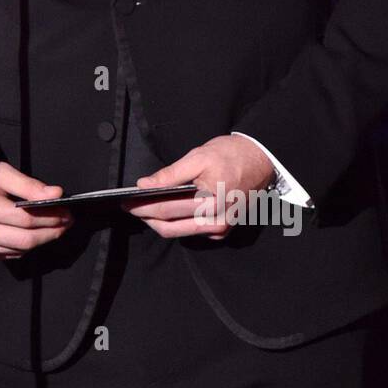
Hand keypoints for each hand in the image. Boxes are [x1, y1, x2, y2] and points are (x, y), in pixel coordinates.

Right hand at [0, 153, 72, 259]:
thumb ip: (28, 185)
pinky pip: (8, 254)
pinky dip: (25, 246)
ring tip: (55, 226)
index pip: (25, 220)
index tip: (68, 212)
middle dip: (51, 232)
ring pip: (19, 250)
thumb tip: (56, 194)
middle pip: (25, 240)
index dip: (51, 218)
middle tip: (67, 221)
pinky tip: (33, 233)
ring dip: (40, 240)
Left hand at [123, 134, 274, 239]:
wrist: (262, 160)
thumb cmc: (231, 155)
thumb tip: (144, 185)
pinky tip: (166, 211)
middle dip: (146, 218)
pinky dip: (178, 223)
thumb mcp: (198, 157)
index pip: (166, 210)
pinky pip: (194, 232)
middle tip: (130, 208)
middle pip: (170, 227)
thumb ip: (170, 174)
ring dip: (160, 222)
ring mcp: (221, 229)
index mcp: (209, 202)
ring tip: (144, 208)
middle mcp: (216, 222)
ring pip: (180, 232)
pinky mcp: (223, 230)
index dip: (142, 207)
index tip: (125, 203)